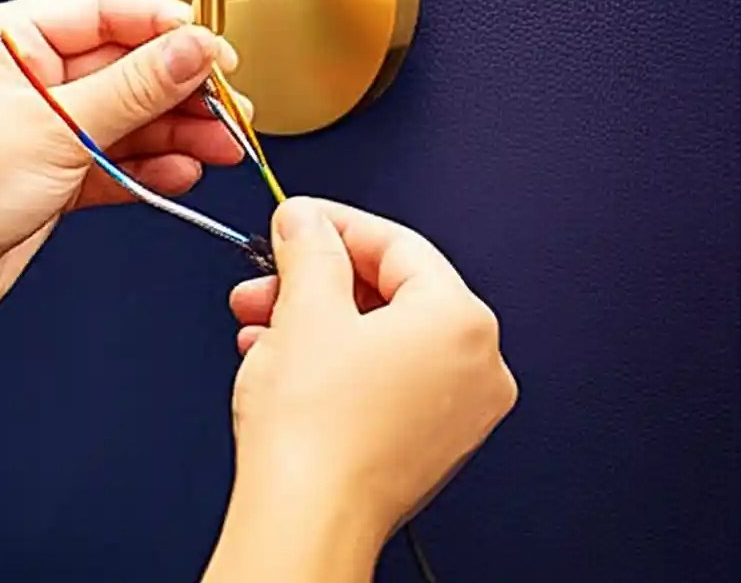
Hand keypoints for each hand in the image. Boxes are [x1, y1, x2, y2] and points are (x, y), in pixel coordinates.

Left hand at [0, 0, 244, 322]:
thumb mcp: (54, 127)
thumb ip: (134, 87)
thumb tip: (191, 48)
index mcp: (4, 38)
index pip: (103, 11)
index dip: (166, 28)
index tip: (214, 50)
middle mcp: (21, 77)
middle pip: (123, 66)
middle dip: (181, 89)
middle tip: (230, 108)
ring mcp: (36, 127)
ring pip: (124, 117)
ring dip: (175, 132)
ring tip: (221, 146)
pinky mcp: (48, 175)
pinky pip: (112, 160)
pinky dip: (148, 167)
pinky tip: (180, 172)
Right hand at [209, 197, 516, 579]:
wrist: (306, 520)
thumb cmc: (316, 434)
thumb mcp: (305, 310)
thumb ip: (309, 248)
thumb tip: (306, 221)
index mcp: (462, 321)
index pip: (397, 243)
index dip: (332, 224)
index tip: (294, 221)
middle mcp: (478, 365)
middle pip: (388, 292)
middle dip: (314, 282)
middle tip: (268, 277)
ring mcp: (458, 411)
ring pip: (380, 338)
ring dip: (314, 322)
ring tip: (262, 327)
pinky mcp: (429, 443)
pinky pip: (383, 379)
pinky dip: (334, 363)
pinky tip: (282, 362)